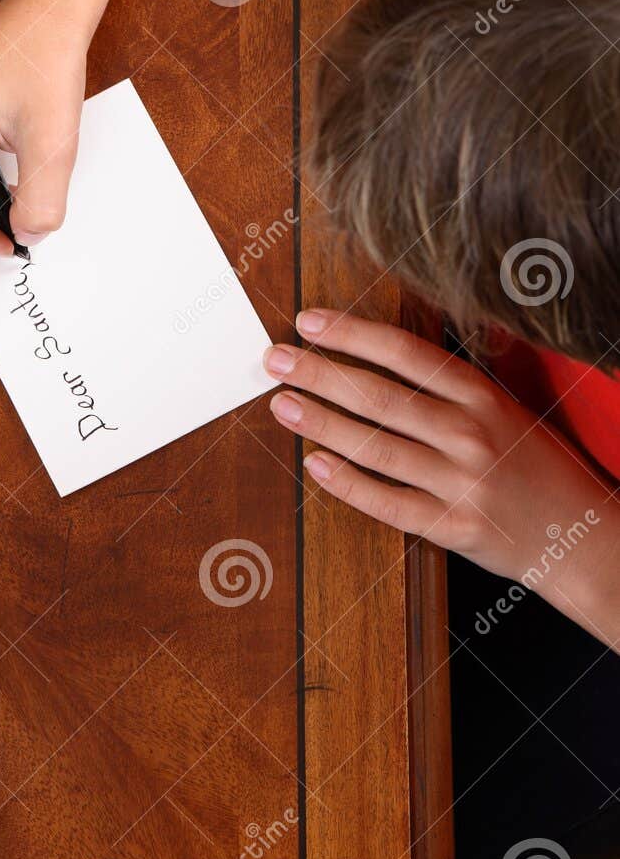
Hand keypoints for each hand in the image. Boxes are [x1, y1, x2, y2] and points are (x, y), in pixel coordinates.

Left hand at [264, 310, 618, 644]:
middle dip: (319, 373)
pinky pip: (387, 503)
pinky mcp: (452, 528)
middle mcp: (469, 435)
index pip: (404, 353)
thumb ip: (450, 383)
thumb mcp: (506, 407)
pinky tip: (314, 464)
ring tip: (282, 404)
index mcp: (481, 396)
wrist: (582, 536)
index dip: (351, 334)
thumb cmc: (536, 464)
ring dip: (320, 423)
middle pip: (378, 396)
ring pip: (374, 447)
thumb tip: (378, 350)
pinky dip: (347, 483)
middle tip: (275, 359)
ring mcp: (460, 484)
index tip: (308, 321)